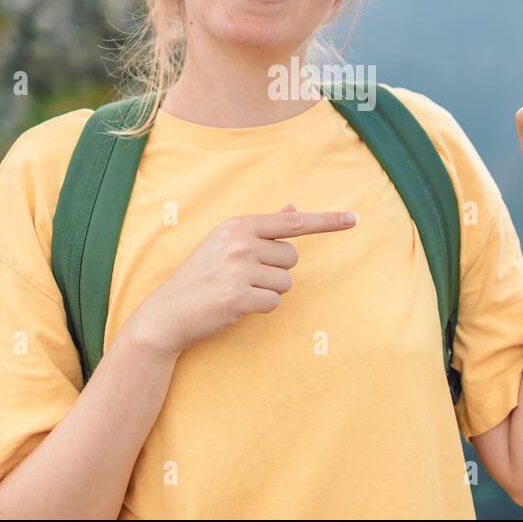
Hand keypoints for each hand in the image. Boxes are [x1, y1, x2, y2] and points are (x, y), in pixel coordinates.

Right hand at [130, 204, 358, 355]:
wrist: (168, 311)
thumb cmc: (201, 275)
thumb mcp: (226, 243)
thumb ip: (262, 228)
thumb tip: (293, 209)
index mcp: (239, 225)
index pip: (293, 222)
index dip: (327, 221)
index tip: (354, 218)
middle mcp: (241, 243)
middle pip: (292, 258)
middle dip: (276, 270)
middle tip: (245, 276)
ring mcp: (240, 270)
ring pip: (285, 283)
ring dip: (268, 291)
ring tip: (239, 291)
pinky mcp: (240, 297)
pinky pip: (274, 303)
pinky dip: (260, 307)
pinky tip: (237, 305)